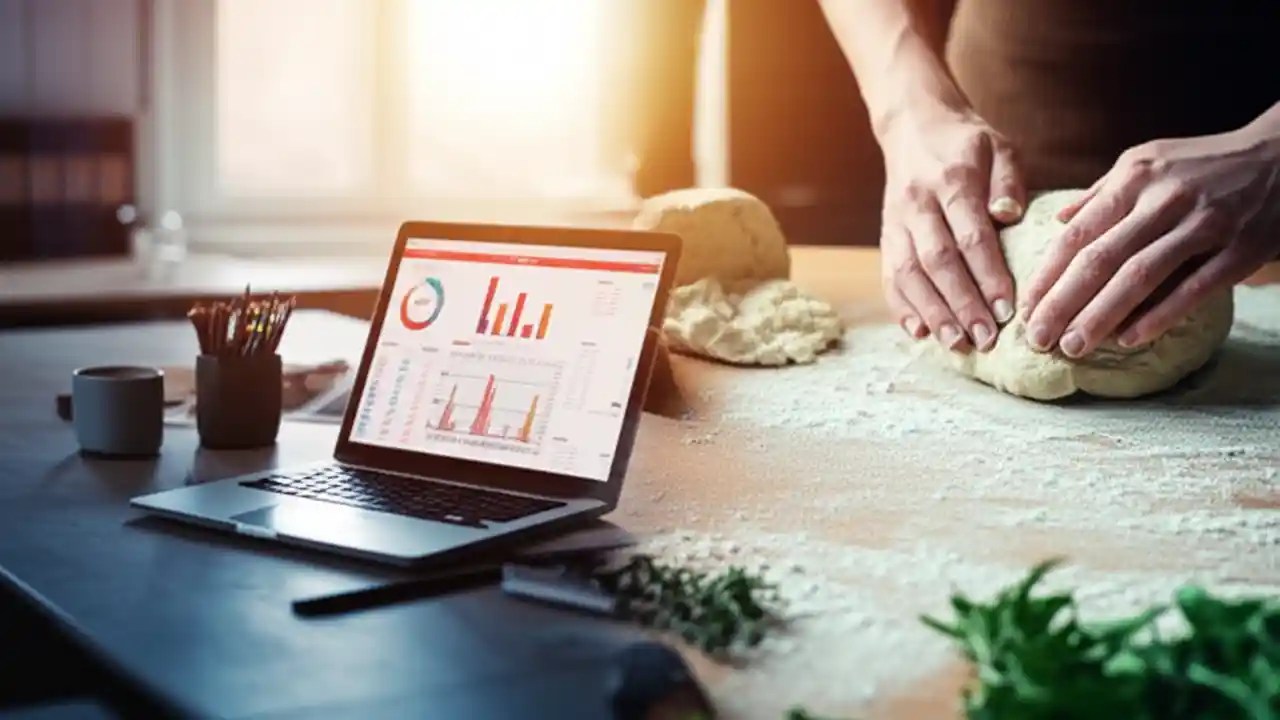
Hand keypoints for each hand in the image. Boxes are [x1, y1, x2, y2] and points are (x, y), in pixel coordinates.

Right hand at [879, 106, 1025, 351]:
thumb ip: (1008, 180)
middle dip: (961, 304)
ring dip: (932, 312)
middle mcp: (917, 204)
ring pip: (908, 273)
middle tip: (985, 339)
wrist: (913, 125)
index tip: (1008, 309)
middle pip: (937, 261)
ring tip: (955, 343)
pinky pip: (888, 275)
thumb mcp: (999, 147)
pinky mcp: (886, 235)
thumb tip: (1010, 216)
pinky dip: (902, 306)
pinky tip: (919, 331)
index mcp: (950, 180)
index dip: (988, 275)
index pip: (971, 235)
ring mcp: (896, 222)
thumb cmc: (966, 142)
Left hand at [1022, 117, 1279, 357]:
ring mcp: (1204, 224)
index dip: (1047, 275)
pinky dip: (1159, 315)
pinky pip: (1193, 287)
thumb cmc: (1203, 163)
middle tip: (1037, 339)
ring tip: (1072, 346)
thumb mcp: (1148, 161)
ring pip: (1140, 276)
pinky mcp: (1241, 248)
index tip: (1025, 309)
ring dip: (1100, 315)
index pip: (1078, 235)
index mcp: (1135, 179)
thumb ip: (1102, 193)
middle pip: (1100, 259)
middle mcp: (1164, 200)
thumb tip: (1058, 220)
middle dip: (1062, 303)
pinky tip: (1128, 339)